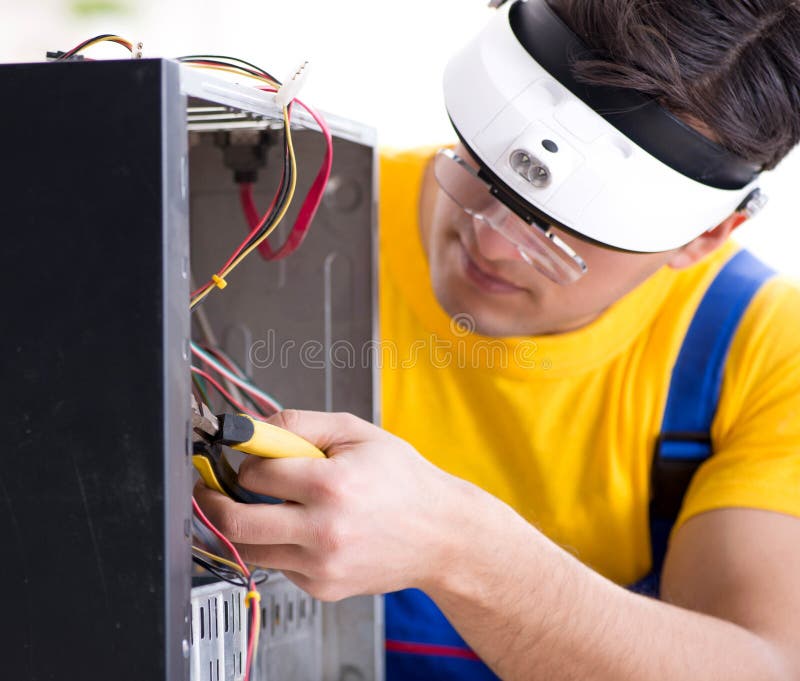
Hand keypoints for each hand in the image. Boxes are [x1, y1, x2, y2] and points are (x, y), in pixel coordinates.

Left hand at [194, 409, 479, 600]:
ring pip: (250, 548)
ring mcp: (321, 564)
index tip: (247, 455)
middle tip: (211, 487)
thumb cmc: (403, 480)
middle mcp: (323, 530)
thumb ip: (299, 423)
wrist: (440, 534)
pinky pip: (277, 564)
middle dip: (214, 498)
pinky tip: (305, 528)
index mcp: (332, 484)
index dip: (248, 459)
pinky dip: (279, 544)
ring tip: (260, 503)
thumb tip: (251, 426)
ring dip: (244, 523)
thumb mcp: (356, 433)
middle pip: (236, 521)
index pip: (256, 472)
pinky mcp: (322, 587)